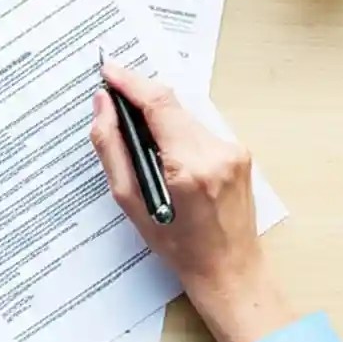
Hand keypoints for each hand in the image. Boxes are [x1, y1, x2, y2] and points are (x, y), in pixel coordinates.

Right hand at [89, 61, 294, 341]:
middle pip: (171, 105)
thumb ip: (113, 150)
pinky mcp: (240, 153)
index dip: (130, 82)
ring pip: (185, 116)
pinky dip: (178, 134)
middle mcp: (217, 153)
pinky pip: (200, 130)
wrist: (229, 270)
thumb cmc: (179, 247)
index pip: (158, 104)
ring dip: (160, 119)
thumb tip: (102, 108)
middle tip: (112, 101)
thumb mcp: (132, 204)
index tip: (108, 71)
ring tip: (140, 141)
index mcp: (189, 167)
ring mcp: (234, 151)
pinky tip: (168, 157)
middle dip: (141, 99)